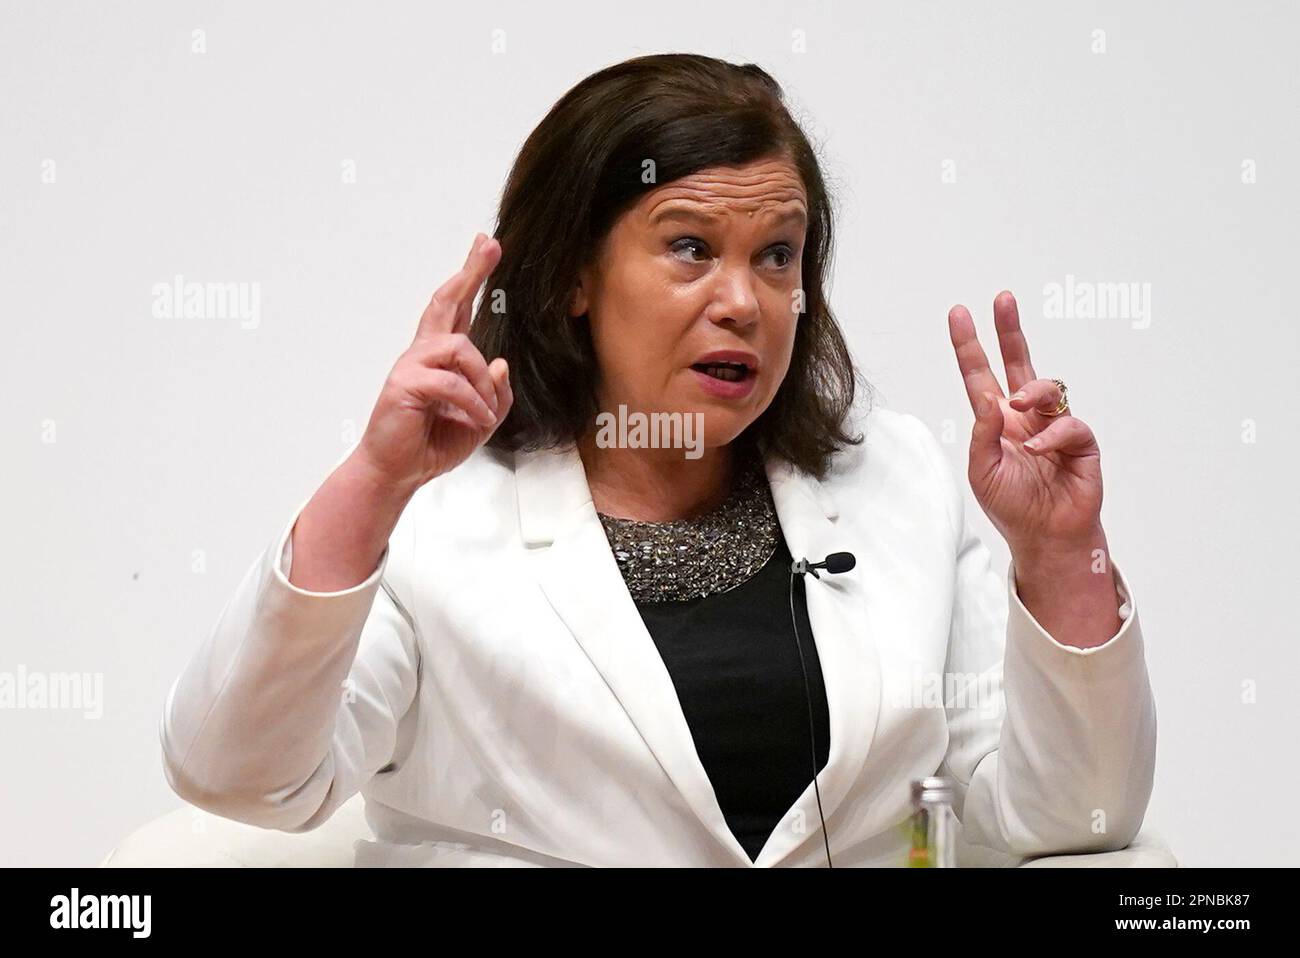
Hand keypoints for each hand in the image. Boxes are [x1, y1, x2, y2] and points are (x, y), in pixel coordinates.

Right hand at [353, 233, 511, 497]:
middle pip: (445, 302)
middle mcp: (423, 353)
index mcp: (440, 358)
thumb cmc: (431, 443)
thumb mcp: (480, 419)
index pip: (456, 310)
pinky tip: (476, 419)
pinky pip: (452, 382)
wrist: (398, 471)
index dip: (471, 276)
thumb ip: (495, 393)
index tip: (486, 246)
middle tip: (488, 244)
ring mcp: (411, 365)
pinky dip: (473, 402)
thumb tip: (500, 363)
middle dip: (470, 272)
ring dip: (482, 382)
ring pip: (461, 348)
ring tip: (484, 411)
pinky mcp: (405, 384)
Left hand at [947, 291, 1103, 553]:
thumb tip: (986, 399)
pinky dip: (1052, 435)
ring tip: (1019, 404)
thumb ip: (982, 434)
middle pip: (1018, 363)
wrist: (1045, 537)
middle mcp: (1025, 416)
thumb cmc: (1011, 506)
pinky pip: (1069, 424)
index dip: (970, 346)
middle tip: (1003, 300)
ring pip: (1047, 387)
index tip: (959, 314)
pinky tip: (1039, 450)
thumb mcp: (982, 471)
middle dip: (1009, 330)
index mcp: (997, 421)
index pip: (980, 376)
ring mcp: (1053, 425)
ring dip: (1032, 390)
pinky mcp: (1080, 442)